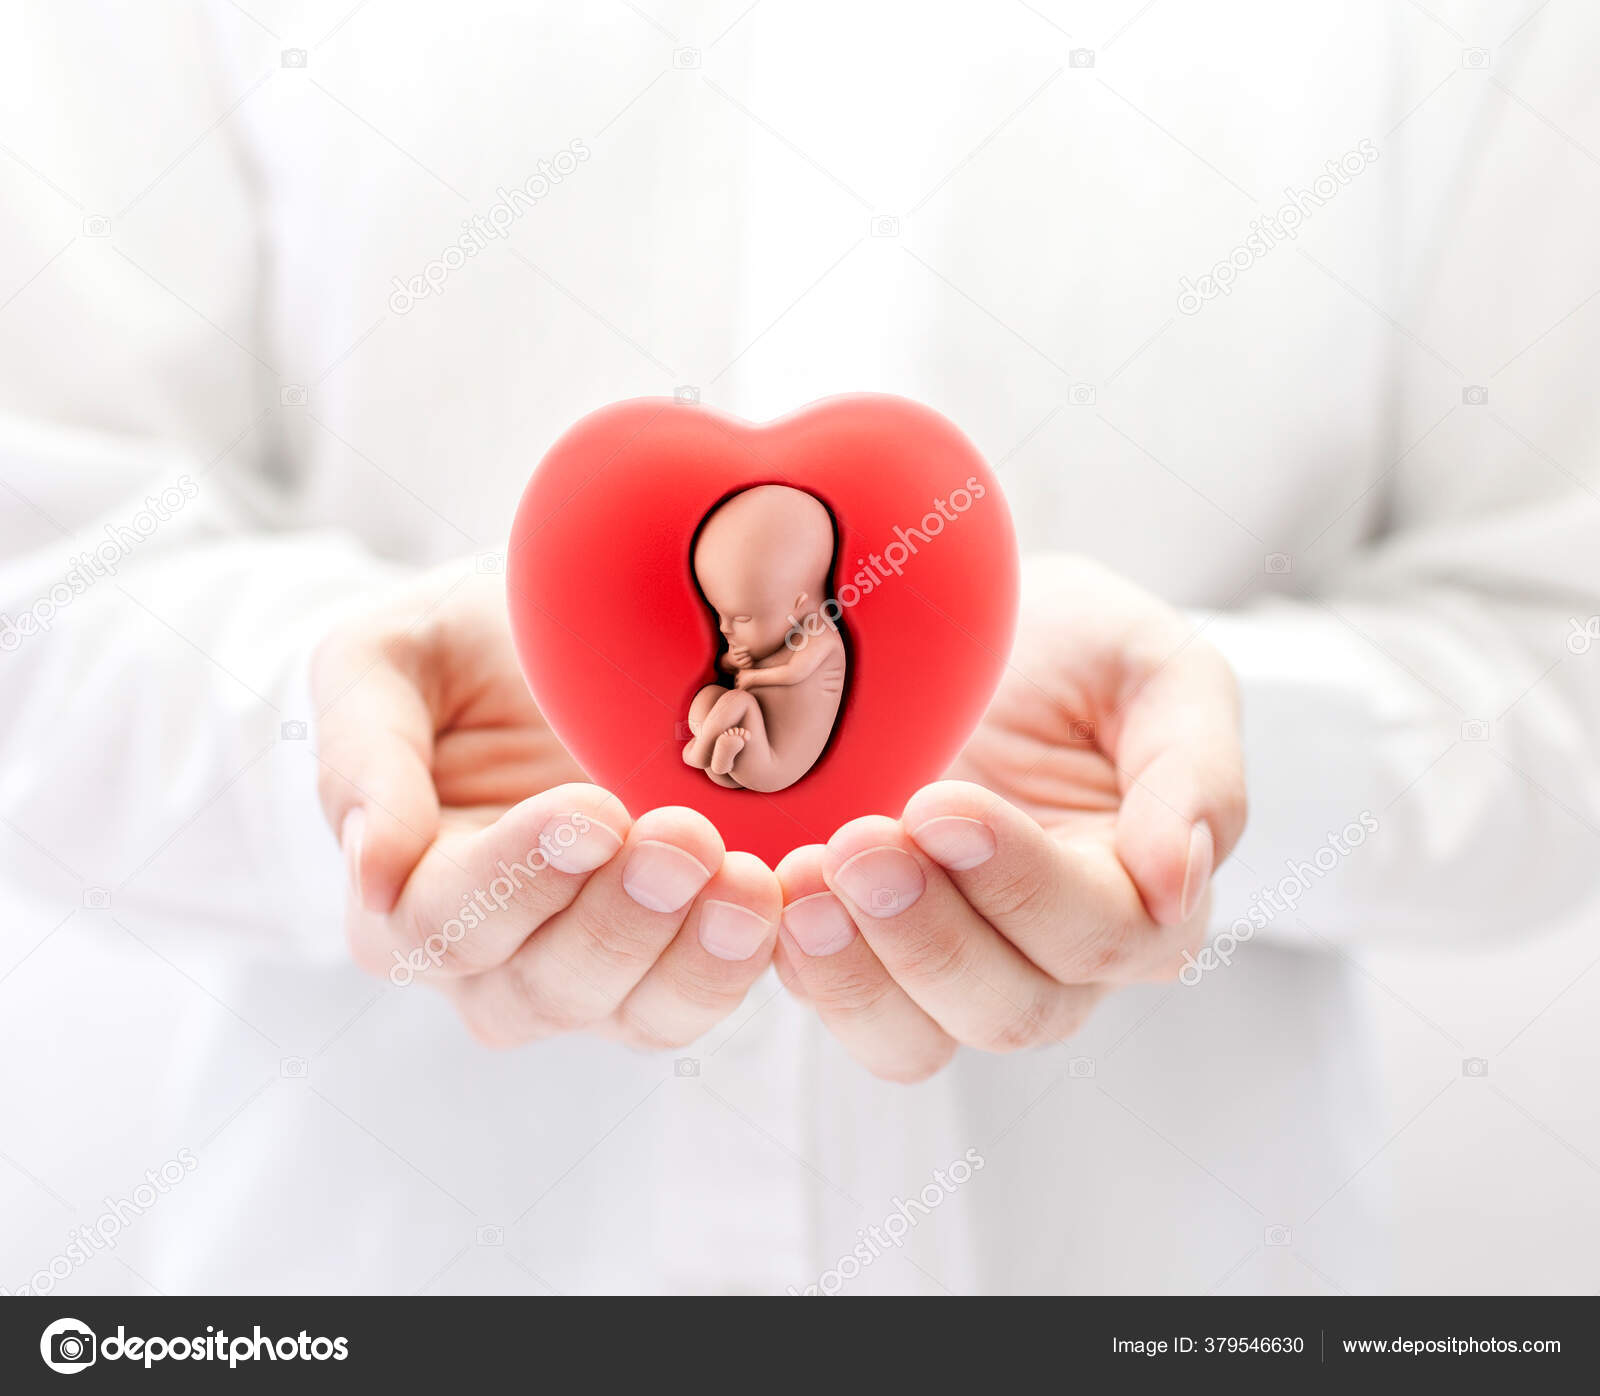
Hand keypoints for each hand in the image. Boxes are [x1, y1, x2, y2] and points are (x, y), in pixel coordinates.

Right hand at [311, 568, 779, 1047]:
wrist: (539, 651)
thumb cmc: (447, 656)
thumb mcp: (380, 665)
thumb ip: (364, 755)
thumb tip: (370, 867)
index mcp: (403, 897)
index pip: (444, 921)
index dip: (517, 878)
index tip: (591, 811)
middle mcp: (490, 963)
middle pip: (545, 986)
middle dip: (620, 918)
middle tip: (685, 838)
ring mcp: (587, 973)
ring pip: (634, 1012)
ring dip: (695, 959)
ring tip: (750, 884)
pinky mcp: (669, 960)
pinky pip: (703, 994)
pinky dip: (748, 960)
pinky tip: (788, 901)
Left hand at [772, 556, 1246, 1081]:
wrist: (966, 630)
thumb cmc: (1074, 652)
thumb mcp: (1158, 669)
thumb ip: (1195, 768)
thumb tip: (1180, 881)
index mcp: (1144, 895)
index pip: (1105, 935)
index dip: (1023, 885)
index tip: (941, 803)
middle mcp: (1055, 958)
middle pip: (1011, 1010)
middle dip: (928, 934)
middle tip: (858, 841)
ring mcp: (956, 963)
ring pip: (921, 1042)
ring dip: (858, 974)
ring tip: (804, 885)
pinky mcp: (870, 955)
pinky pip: (843, 1010)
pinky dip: (804, 970)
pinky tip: (774, 898)